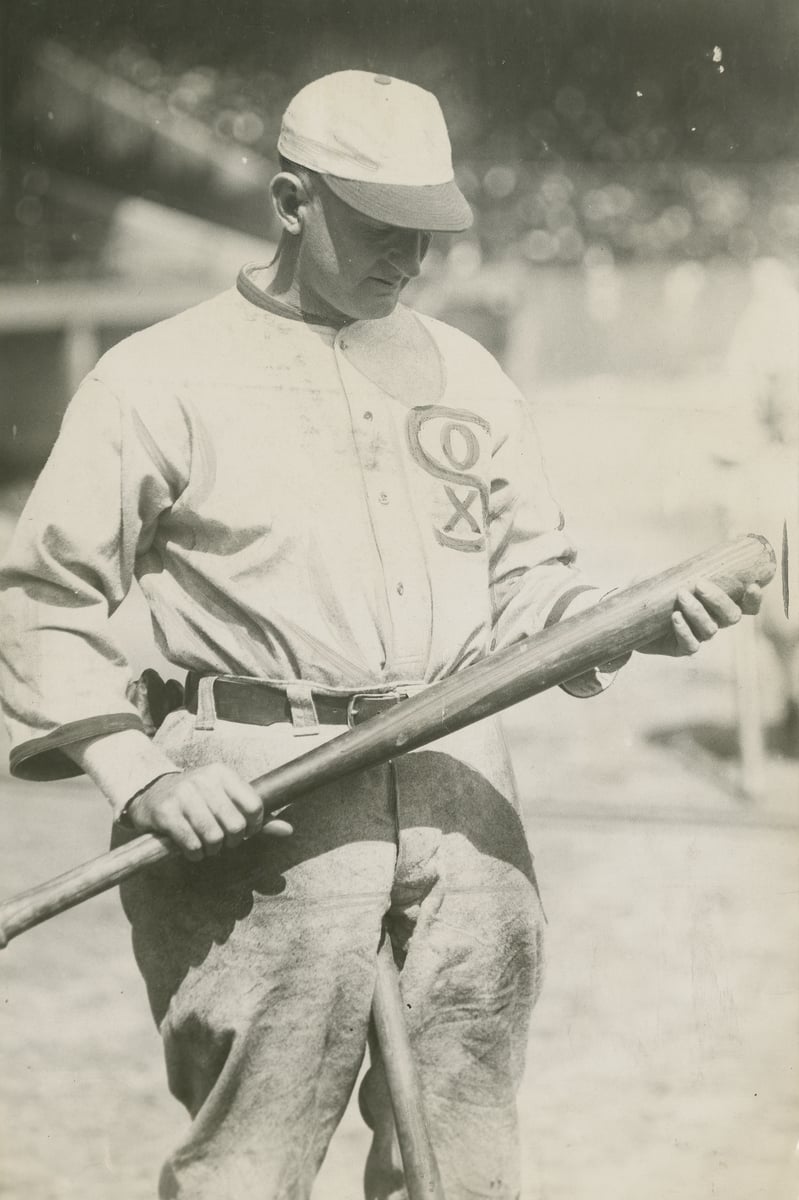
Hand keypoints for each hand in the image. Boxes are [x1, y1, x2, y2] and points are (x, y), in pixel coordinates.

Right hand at [125, 764, 292, 860]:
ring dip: (213, 850)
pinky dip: (195, 854)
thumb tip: (289, 830)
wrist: (151, 794)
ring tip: (208, 846)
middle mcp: (203, 779)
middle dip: (232, 841)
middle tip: (223, 841)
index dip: (254, 827)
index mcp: (223, 773)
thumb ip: (256, 817)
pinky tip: (193, 849)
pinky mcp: (166, 812)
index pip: (254, 805)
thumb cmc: (198, 801)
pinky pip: (191, 843)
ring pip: (214, 836)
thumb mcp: (226, 800)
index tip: (245, 832)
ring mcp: (183, 794)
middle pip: (236, 825)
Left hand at [637, 579, 761, 657]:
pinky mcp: (680, 648)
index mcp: (716, 603)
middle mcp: (711, 620)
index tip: (752, 585)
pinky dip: (685, 630)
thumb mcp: (666, 572)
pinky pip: (691, 644)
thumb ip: (681, 567)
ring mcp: (697, 635)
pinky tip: (675, 617)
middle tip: (699, 585)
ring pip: (710, 629)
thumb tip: (694, 561)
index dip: (753, 598)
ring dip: (698, 611)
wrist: (626, 612)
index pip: (745, 604)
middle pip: (731, 617)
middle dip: (719, 600)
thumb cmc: (651, 589)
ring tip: (680, 595)